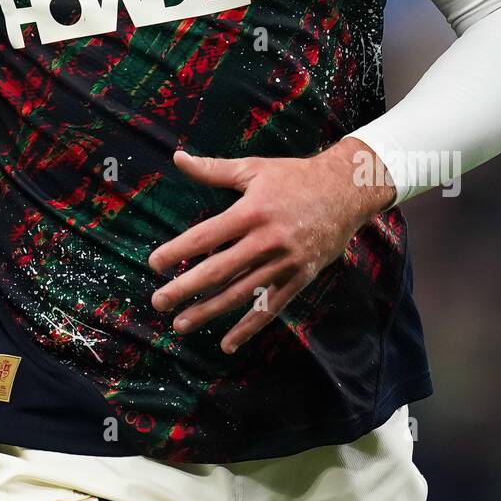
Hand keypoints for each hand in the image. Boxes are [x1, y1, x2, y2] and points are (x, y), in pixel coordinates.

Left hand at [147, 139, 395, 353]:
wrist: (346, 191)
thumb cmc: (294, 177)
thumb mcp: (253, 168)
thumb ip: (213, 169)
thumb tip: (177, 157)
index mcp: (251, 212)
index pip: (206, 236)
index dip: (178, 251)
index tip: (154, 263)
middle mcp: (266, 241)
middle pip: (219, 270)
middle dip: (185, 288)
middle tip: (158, 302)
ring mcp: (284, 263)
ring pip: (241, 294)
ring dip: (209, 312)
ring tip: (180, 324)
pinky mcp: (299, 278)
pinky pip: (270, 308)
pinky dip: (248, 327)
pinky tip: (227, 343)